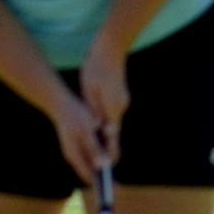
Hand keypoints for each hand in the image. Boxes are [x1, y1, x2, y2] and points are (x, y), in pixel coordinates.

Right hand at [49, 85, 108, 185]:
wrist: (60, 102)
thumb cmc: (74, 115)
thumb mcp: (86, 131)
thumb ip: (94, 149)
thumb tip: (103, 165)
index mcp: (74, 155)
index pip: (89, 176)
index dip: (102, 184)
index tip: (114, 188)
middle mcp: (75, 156)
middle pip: (92, 171)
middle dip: (105, 173)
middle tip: (118, 182)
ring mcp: (76, 150)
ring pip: (93, 161)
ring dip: (104, 159)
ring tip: (114, 154)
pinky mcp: (79, 143)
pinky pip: (92, 152)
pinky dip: (101, 151)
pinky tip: (107, 143)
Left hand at [79, 39, 129, 161]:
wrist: (110, 48)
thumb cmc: (96, 67)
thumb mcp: (91, 90)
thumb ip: (96, 110)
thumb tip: (99, 128)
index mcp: (113, 106)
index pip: (112, 134)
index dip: (109, 150)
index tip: (107, 165)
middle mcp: (120, 106)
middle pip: (113, 130)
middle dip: (108, 146)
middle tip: (104, 165)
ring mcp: (122, 101)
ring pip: (112, 121)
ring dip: (106, 133)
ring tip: (99, 150)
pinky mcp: (120, 96)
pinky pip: (112, 113)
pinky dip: (106, 121)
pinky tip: (98, 126)